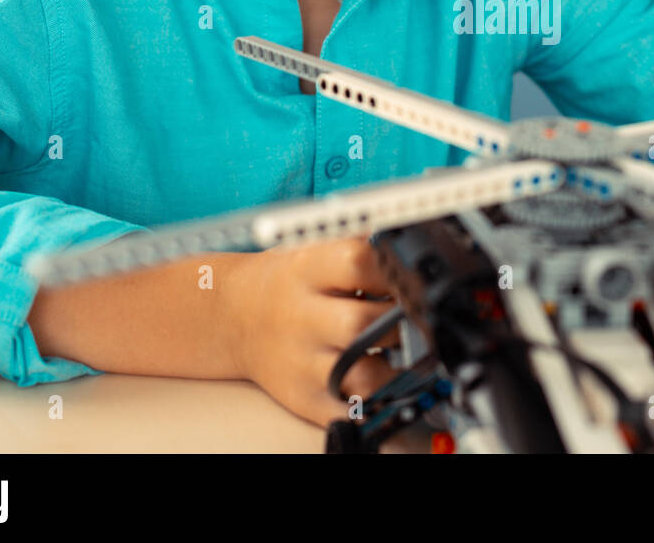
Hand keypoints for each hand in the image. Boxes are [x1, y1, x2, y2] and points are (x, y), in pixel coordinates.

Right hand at [224, 236, 403, 426]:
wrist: (234, 316)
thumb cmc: (290, 281)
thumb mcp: (316, 248)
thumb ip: (364, 244)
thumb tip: (415, 240)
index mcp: (307, 270)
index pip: (358, 262)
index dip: (395, 268)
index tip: (414, 275)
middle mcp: (302, 317)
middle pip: (360, 324)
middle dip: (401, 322)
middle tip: (418, 318)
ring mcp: (302, 362)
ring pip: (361, 376)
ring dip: (398, 369)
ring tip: (407, 354)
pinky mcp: (305, 397)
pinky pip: (350, 412)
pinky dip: (376, 405)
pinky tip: (387, 384)